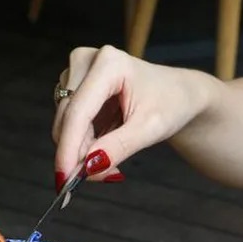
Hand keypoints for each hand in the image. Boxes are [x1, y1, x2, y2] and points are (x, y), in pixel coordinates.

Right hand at [53, 46, 209, 185]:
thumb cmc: (171, 103)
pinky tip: (104, 143)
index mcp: (109, 63)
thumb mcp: (151, 129)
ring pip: (64, 124)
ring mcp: (77, 72)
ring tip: (112, 155)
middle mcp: (87, 62)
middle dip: (79, 153)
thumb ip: (118, 148)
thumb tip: (87, 168)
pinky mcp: (74, 86)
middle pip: (67, 119)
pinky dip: (82, 142)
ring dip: (81, 149)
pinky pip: (67, 123)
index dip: (68, 148)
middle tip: (102, 175)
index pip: (78, 112)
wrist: (179, 94)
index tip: (64, 179)